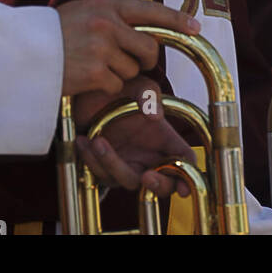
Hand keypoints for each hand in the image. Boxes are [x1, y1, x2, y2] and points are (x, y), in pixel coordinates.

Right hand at [58, 0, 198, 96]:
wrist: (19, 51)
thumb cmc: (50, 33)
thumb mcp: (82, 12)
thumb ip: (110, 17)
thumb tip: (142, 30)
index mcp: (105, 5)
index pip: (150, 9)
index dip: (176, 19)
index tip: (195, 26)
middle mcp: (107, 24)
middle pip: (148, 48)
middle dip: (144, 60)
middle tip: (127, 62)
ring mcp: (102, 48)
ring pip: (132, 71)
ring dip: (117, 75)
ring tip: (91, 66)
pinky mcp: (95, 73)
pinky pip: (115, 86)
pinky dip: (103, 88)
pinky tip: (84, 79)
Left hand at [75, 79, 196, 199]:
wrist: (89, 91)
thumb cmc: (120, 88)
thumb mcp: (138, 84)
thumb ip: (149, 94)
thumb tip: (156, 116)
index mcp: (164, 138)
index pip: (184, 161)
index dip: (187, 177)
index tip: (183, 188)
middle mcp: (148, 155)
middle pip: (162, 183)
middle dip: (158, 185)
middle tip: (147, 176)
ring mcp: (127, 163)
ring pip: (127, 180)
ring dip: (113, 164)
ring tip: (97, 141)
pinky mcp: (105, 166)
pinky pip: (101, 175)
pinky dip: (92, 161)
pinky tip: (83, 142)